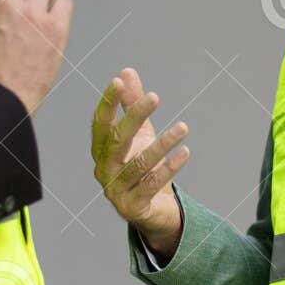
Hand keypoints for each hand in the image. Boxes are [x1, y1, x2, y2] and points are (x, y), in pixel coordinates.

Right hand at [90, 68, 189, 258]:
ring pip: (139, 164)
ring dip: (163, 144)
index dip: (108, 102)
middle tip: (155, 97)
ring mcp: (116, 191)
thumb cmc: (143, 169)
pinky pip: (152, 184)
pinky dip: (169, 168)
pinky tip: (185, 152)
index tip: (119, 80)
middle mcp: (103, 171)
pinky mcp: (133, 207)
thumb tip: (127, 71)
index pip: (100, 124)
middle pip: (117, 141)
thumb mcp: (140, 135)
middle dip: (135, 117)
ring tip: (184, 127)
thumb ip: (131, 105)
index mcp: (100, 152)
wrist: (153, 212)